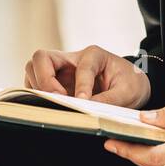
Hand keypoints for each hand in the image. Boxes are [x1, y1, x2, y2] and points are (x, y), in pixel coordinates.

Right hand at [23, 44, 152, 108]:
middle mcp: (72, 59)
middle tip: (57, 100)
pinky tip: (51, 108)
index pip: (81, 67)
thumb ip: (109, 100)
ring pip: (33, 69)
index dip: (81, 85)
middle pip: (41, 57)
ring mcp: (62, 71)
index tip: (83, 102)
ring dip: (37, 88)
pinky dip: (37, 96)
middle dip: (43, 79)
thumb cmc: (131, 84)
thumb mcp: (128, 92)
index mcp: (94, 55)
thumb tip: (87, 110)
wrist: (131, 85)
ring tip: (53, 106)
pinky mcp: (57, 83)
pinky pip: (36, 85)